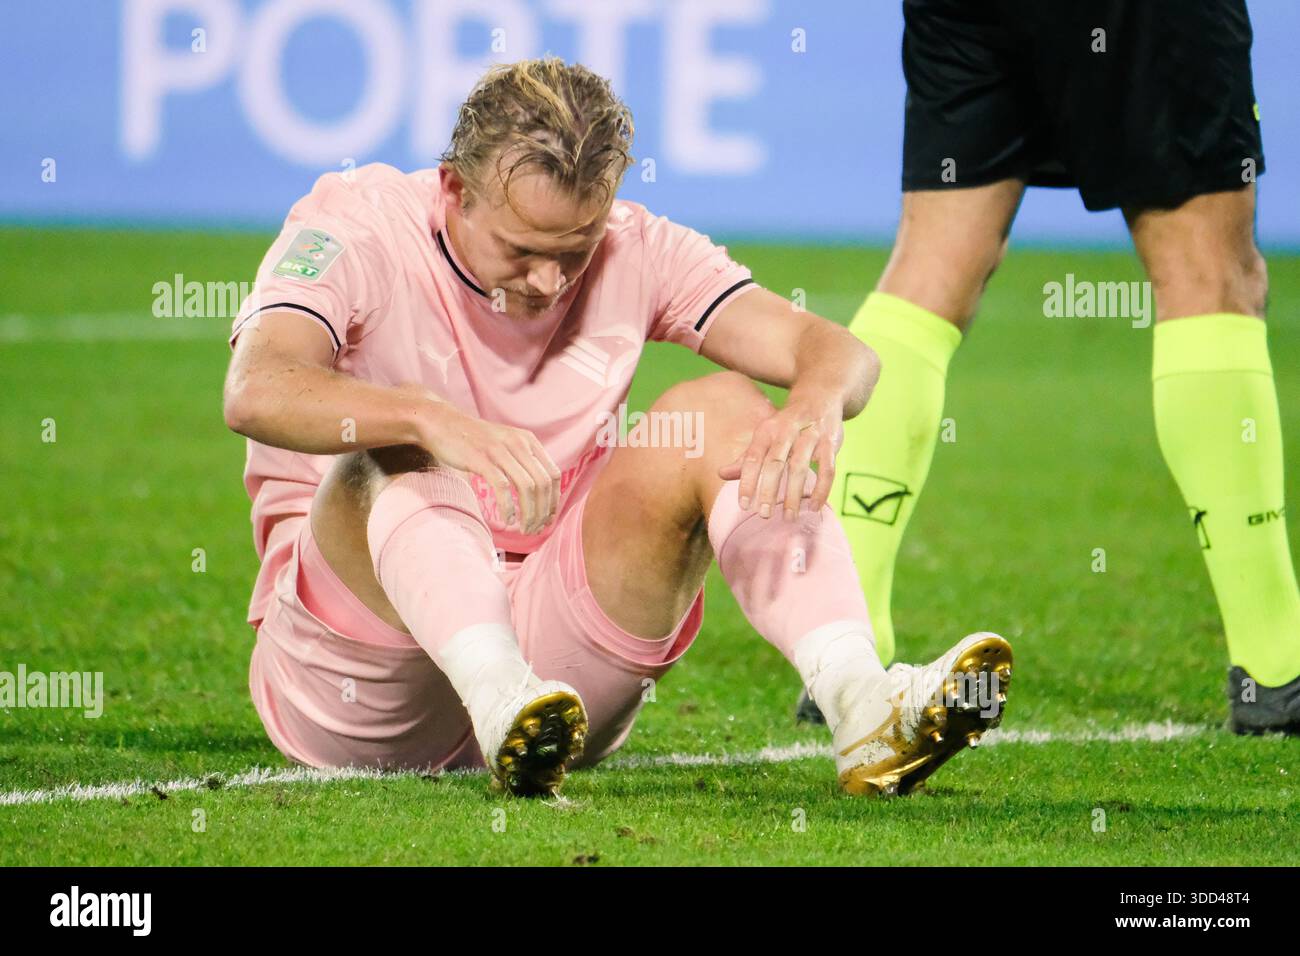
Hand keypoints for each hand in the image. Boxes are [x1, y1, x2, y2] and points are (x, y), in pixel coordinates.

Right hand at [418, 403, 560, 534]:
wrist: (442, 423)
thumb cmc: (474, 439)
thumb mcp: (505, 443)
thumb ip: (522, 460)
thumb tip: (538, 491)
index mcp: (528, 441)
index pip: (553, 475)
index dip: (554, 500)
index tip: (548, 518)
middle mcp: (518, 444)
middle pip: (543, 484)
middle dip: (543, 511)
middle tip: (535, 529)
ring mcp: (499, 451)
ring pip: (526, 487)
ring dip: (529, 513)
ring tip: (524, 529)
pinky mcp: (481, 459)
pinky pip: (502, 487)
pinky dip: (508, 507)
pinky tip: (507, 519)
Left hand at [718, 396, 843, 520]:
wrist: (820, 393)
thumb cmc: (787, 424)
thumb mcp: (765, 435)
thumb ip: (746, 457)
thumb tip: (720, 474)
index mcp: (767, 429)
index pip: (753, 458)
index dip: (747, 481)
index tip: (744, 505)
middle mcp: (787, 430)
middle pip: (775, 463)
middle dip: (769, 490)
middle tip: (764, 515)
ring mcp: (811, 435)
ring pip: (800, 467)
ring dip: (794, 494)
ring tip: (789, 517)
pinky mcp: (831, 443)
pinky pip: (827, 469)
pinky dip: (821, 489)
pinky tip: (814, 507)